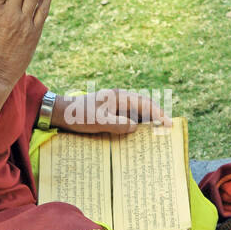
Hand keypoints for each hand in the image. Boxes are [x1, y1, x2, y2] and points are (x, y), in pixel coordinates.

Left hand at [53, 89, 173, 134]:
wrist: (61, 111)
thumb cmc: (79, 116)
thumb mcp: (99, 122)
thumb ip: (118, 124)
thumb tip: (136, 128)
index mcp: (119, 97)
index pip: (145, 104)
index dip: (159, 114)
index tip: (169, 124)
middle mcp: (120, 97)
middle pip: (144, 105)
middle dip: (157, 115)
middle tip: (168, 128)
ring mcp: (115, 103)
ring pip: (138, 109)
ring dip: (148, 119)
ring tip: (157, 131)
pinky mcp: (111, 109)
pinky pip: (129, 114)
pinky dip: (137, 122)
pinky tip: (139, 132)